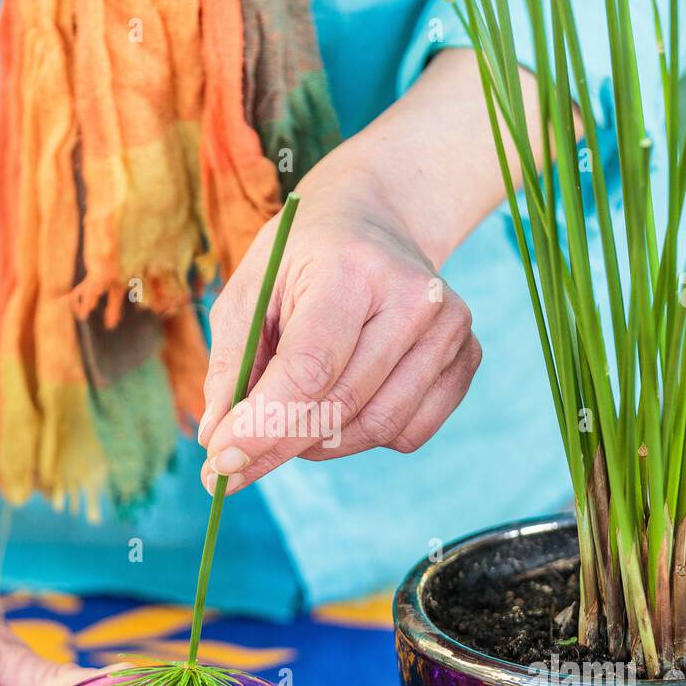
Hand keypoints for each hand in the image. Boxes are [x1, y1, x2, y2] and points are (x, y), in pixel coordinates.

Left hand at [198, 149, 480, 492]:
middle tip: (231, 466)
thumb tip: (219, 441)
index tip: (219, 463)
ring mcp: (449, 328)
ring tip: (288, 421)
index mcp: (351, 269)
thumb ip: (232, 363)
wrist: (375, 219)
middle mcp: (413, 296)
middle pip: (340, 406)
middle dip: (277, 446)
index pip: (310, 369)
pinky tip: (339, 405)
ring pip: (377, 428)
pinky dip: (363, 437)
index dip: (263, 425)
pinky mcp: (467, 356)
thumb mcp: (251, 290)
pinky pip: (409, 432)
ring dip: (320, 445)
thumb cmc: (302, 259)